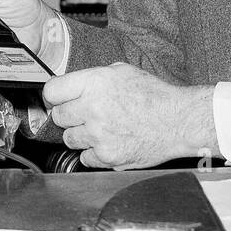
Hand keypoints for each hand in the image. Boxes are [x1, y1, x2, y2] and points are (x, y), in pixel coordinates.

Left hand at [43, 63, 215, 169]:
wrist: (178, 121)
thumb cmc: (153, 95)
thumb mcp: (121, 71)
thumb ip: (93, 78)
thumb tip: (72, 86)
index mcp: (94, 83)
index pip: (52, 91)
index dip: (54, 96)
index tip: (58, 99)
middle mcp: (92, 108)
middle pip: (58, 117)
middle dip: (70, 116)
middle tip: (86, 115)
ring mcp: (98, 135)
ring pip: (69, 139)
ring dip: (81, 135)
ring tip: (102, 129)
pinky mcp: (107, 157)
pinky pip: (85, 158)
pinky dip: (94, 153)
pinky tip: (110, 142)